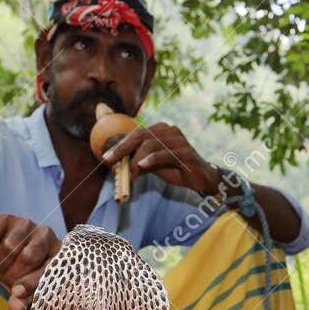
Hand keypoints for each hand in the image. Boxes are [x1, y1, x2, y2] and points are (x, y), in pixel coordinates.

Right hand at [0, 213, 59, 309]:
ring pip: (10, 246)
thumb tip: (15, 308)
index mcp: (58, 254)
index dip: (32, 282)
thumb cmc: (16, 273)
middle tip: (6, 279)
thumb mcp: (21, 289)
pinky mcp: (6, 217)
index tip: (17, 293)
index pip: (49, 268)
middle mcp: (47, 235)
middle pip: (29, 256)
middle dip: (13, 273)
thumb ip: (22, 299)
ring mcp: (27, 223)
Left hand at [100, 121, 217, 193]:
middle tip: (110, 161)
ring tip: (129, 173)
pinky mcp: (186, 152)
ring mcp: (179, 140)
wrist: (201, 179)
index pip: (136, 134)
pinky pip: (165, 153)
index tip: (106, 158)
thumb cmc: (177, 170)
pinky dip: (152, 159)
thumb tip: (116, 166)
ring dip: (136, 160)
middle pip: (141, 136)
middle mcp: (169, 130)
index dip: (120, 145)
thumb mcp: (153, 165)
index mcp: (161, 130)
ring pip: (151, 145)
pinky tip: (142, 166)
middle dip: (123, 149)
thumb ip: (137, 162)